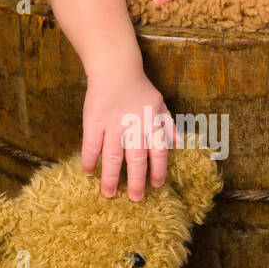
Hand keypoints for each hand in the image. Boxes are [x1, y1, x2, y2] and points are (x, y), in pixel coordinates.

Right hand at [82, 65, 176, 200]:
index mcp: (152, 124)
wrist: (115, 68)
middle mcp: (134, 127)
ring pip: (113, 157)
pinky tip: (88, 173)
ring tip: (109, 194)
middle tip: (136, 199)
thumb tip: (179, 143)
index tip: (156, 185)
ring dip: (111, 178)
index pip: (159, 153)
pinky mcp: (94, 122)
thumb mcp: (160, 103)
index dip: (158, 170)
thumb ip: (168, 124)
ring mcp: (113, 126)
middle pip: (137, 160)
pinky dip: (90, 161)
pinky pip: (91, 146)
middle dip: (137, 181)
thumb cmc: (139, 86)